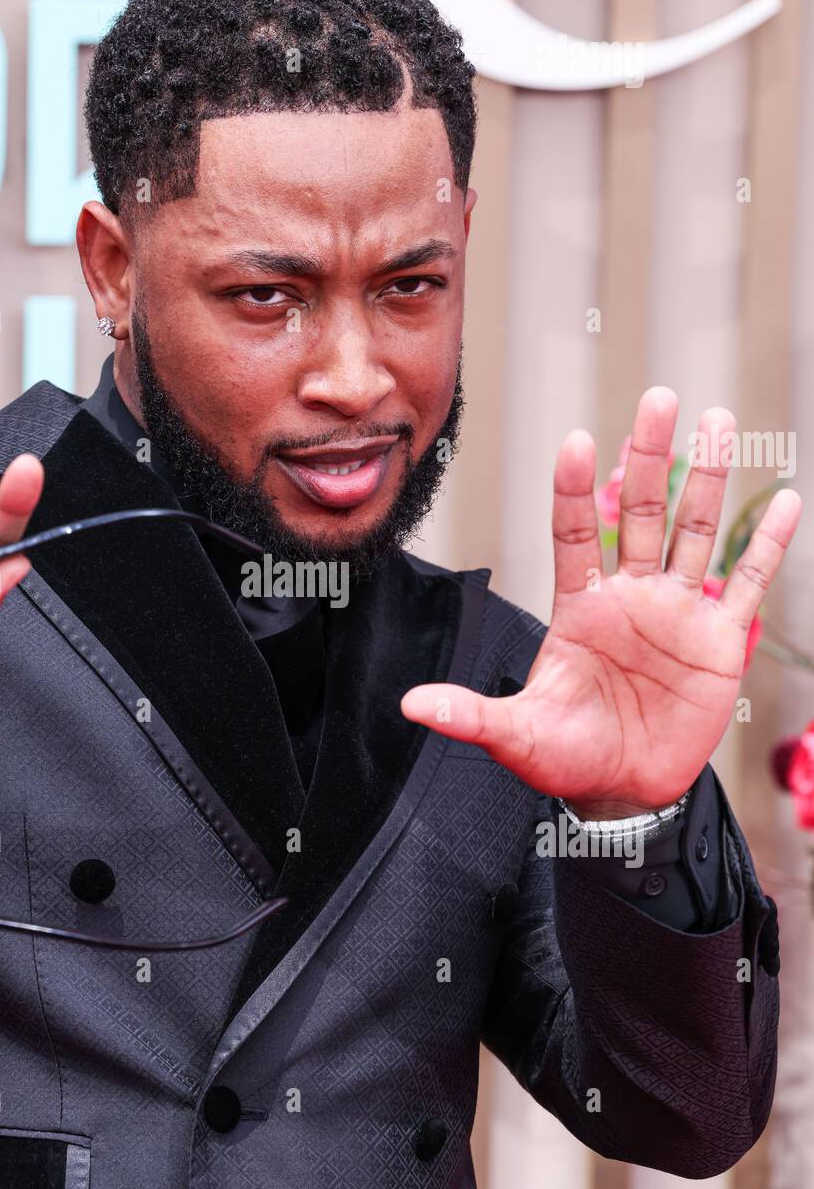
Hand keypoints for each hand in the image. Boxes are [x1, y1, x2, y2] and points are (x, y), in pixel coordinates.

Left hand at [401, 388, 801, 818]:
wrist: (623, 791)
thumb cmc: (565, 757)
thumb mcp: (515, 735)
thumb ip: (470, 714)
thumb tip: (411, 705)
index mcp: (578, 609)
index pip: (575, 535)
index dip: (577, 491)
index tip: (577, 442)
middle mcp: (629, 598)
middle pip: (641, 512)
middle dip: (648, 456)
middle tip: (658, 398)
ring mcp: (676, 613)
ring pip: (694, 531)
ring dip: (706, 478)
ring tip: (718, 420)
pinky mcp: (719, 641)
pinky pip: (747, 582)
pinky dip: (767, 544)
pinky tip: (784, 499)